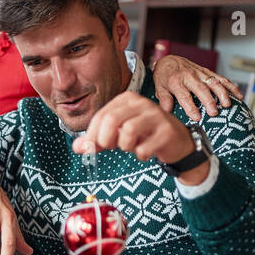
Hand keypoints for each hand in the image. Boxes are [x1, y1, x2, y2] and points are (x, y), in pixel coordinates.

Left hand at [72, 91, 197, 166]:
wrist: (177, 142)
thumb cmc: (144, 136)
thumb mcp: (118, 135)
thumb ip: (97, 140)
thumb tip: (77, 148)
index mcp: (127, 99)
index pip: (101, 116)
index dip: (92, 135)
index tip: (93, 148)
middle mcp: (141, 103)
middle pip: (112, 120)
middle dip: (106, 140)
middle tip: (112, 147)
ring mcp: (156, 116)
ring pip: (128, 131)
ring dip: (125, 146)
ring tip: (131, 147)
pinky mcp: (167, 131)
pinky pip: (144, 148)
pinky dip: (141, 155)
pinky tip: (145, 152)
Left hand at [150, 54, 241, 117]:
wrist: (169, 60)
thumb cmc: (164, 76)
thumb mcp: (159, 87)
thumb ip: (164, 99)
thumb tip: (166, 112)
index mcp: (175, 81)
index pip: (184, 96)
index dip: (191, 107)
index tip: (197, 117)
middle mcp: (189, 76)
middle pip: (201, 89)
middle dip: (208, 100)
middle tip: (214, 112)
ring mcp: (200, 73)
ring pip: (213, 82)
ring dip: (222, 93)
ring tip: (227, 104)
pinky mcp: (207, 72)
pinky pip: (220, 78)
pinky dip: (230, 86)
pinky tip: (238, 95)